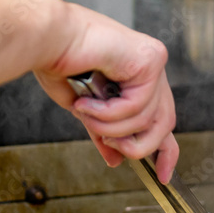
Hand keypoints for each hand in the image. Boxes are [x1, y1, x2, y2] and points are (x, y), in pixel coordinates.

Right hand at [33, 3, 178, 182]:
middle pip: (164, 124)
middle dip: (135, 144)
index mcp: (138, 77)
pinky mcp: (150, 60)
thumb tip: (115, 159)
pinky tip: (87, 102)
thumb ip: (105, 130)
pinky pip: (137, 106)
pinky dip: (107, 112)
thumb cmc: (57, 59)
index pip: (163, 118)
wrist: (47, 36)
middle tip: (109, 146)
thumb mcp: (85, 108)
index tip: (163, 176)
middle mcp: (150, 68)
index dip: (166, 151)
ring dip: (110, 126)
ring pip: (147, 119)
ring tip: (85, 113)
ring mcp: (153, 62)